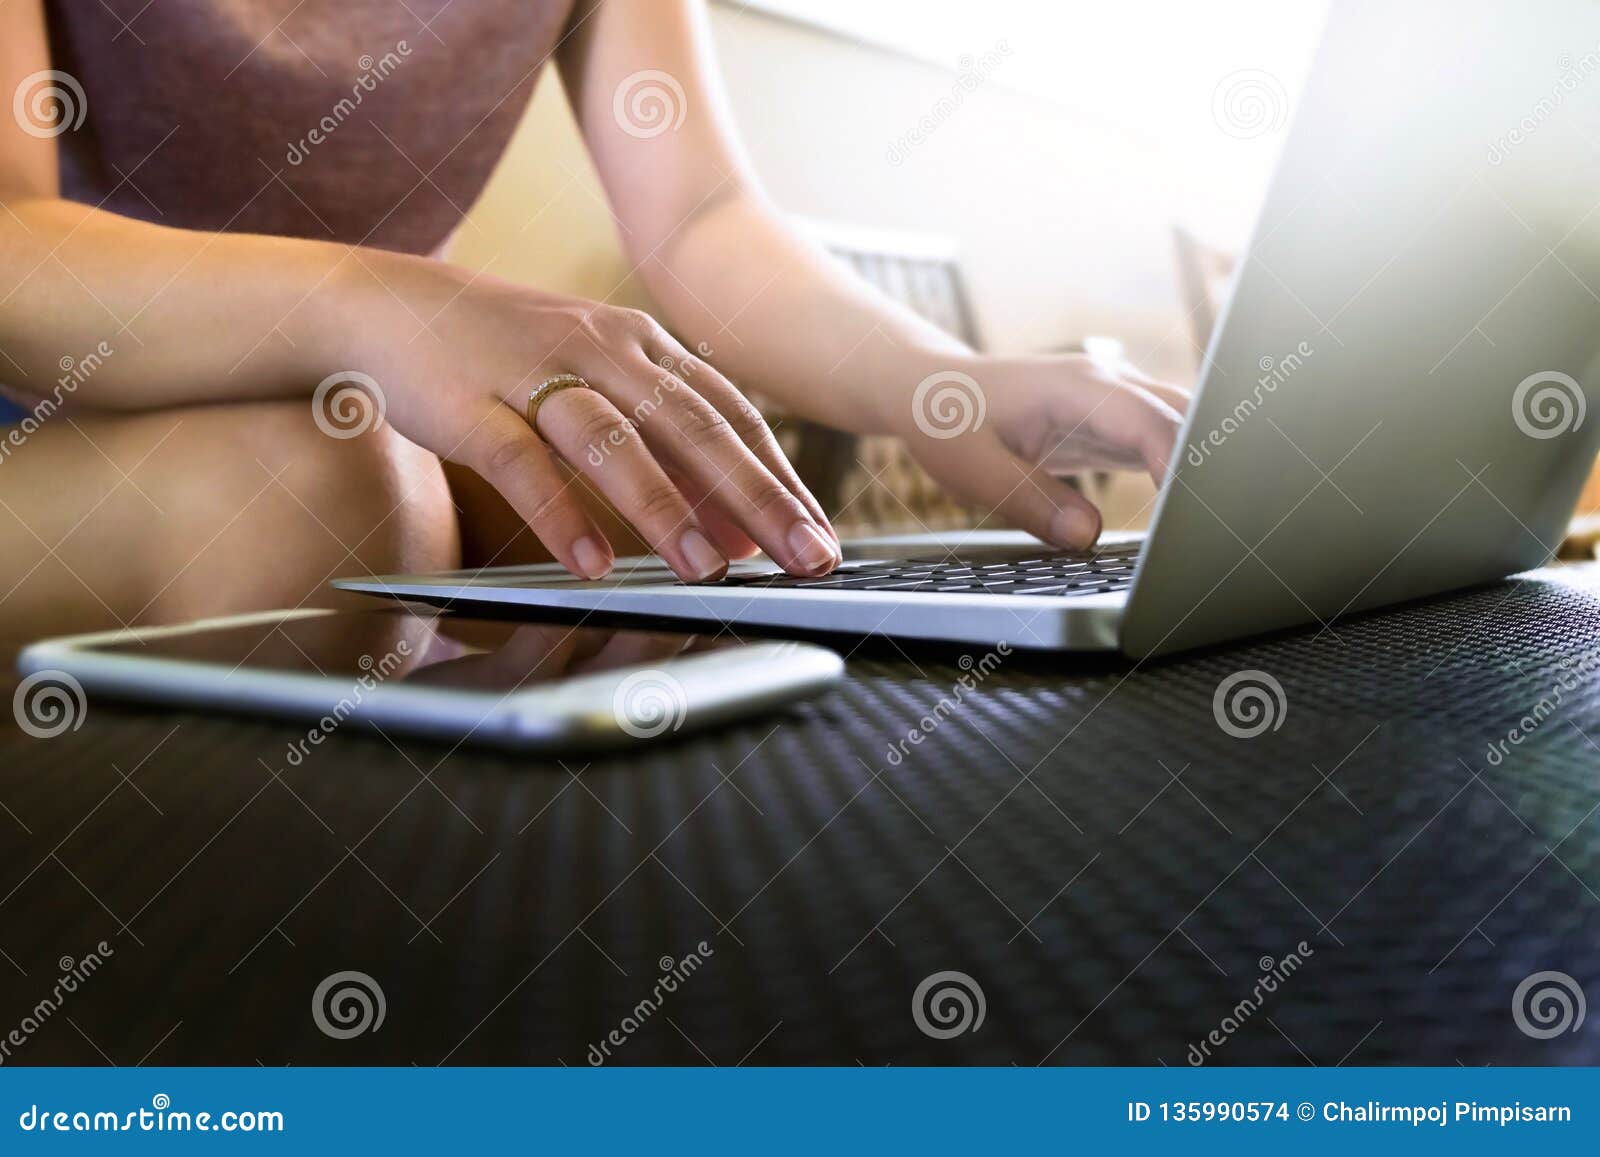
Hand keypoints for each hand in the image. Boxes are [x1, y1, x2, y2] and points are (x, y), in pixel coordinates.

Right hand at [335, 260, 839, 581]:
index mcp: (641, 345)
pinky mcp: (471, 402)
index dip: (779, 475)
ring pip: (614, 440)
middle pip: (695, 426)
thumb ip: (666, 449)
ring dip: (665, 507)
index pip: (731, 412)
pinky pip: (522, 462)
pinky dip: (560, 514)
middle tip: (804, 556)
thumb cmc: (506, 357)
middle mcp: (601, 350)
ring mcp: (536, 371)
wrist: (387, 305)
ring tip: (705, 569)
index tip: (820, 534)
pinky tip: (592, 563)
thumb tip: (738, 529)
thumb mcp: (597, 385)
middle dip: (757, 496)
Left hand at [876, 353, 1189, 548]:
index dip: (1183, 468)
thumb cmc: (945, 421)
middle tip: (1228, 524)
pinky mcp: (1112, 424)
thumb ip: (1029, 501)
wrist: (927, 389)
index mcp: (1080, 388)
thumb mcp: (973, 468)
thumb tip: (1086, 538)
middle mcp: (1110, 386)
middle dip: (1214, 464)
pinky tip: (1190, 512)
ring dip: (1203, 466)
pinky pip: (1162, 442)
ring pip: (1183, 426)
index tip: (1197, 515)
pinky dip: (1181, 472)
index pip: (1154, 424)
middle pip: (1187, 417)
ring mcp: (1115, 402)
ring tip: (1219, 522)